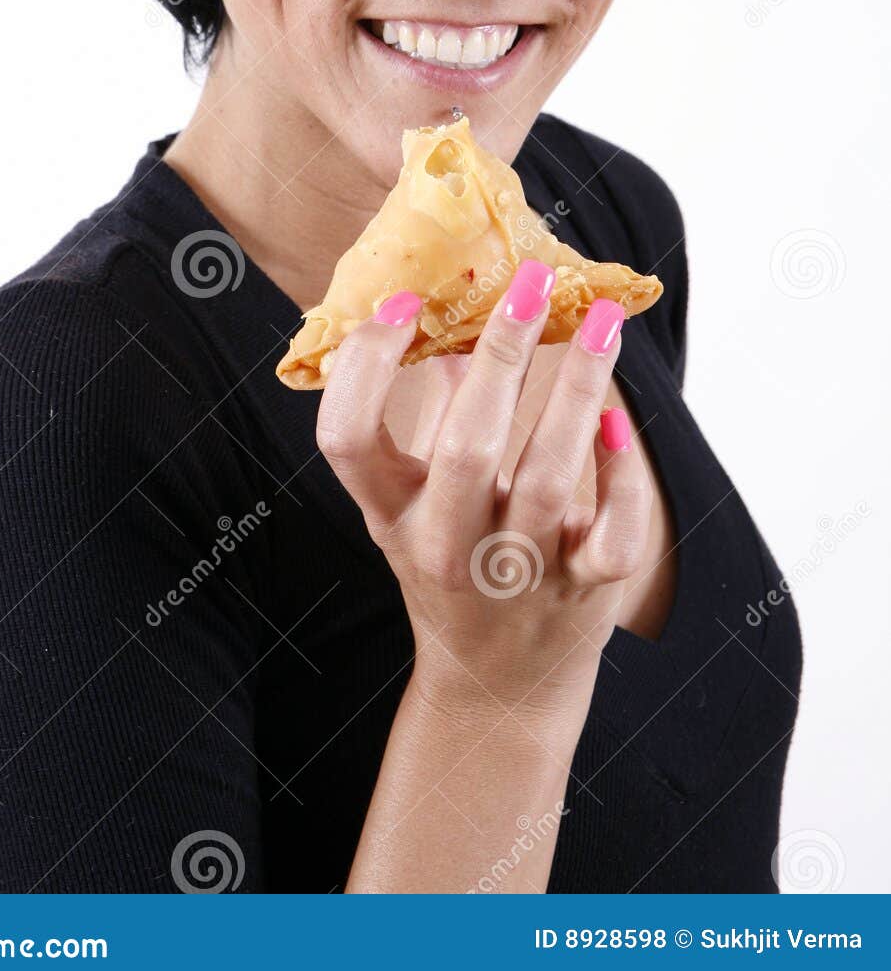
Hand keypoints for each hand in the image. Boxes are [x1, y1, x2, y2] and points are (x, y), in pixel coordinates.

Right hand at [315, 263, 652, 726]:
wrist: (497, 687)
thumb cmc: (451, 564)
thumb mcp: (409, 505)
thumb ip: (417, 420)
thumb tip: (443, 309)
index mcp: (388, 514)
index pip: (347, 440)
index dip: (366, 367)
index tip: (404, 303)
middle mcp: (444, 547)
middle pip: (465, 448)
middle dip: (504, 355)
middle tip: (532, 282)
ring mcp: (516, 575)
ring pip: (548, 476)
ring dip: (579, 389)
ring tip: (601, 321)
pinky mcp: (582, 592)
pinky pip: (612, 533)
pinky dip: (623, 476)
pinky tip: (619, 419)